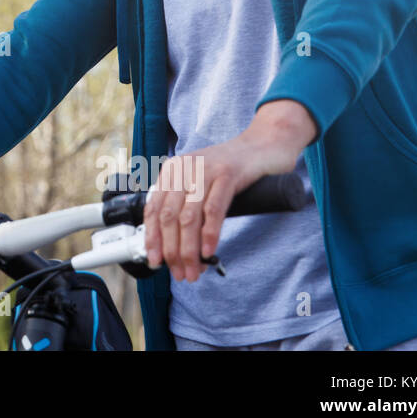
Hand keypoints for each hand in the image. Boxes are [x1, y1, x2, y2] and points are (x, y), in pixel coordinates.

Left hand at [144, 100, 316, 282]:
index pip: (153, 208)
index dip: (152, 238)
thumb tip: (175, 243)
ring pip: (188, 217)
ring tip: (194, 270)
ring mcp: (205, 170)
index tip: (155, 261)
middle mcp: (184, 168)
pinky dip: (209, 234)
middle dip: (172, 250)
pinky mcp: (228, 174)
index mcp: (172, 171)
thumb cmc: (232, 169)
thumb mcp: (200, 182)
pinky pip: (213, 209)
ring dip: (188, 249)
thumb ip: (187, 204)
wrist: (264, 144)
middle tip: (180, 273)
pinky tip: (208, 250)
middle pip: (169, 216)